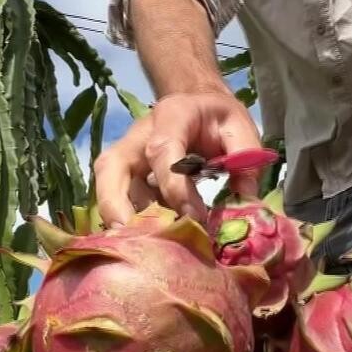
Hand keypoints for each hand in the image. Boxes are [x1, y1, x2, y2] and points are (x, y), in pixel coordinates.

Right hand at [94, 91, 261, 227]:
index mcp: (172, 115)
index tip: (194, 218)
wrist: (201, 104)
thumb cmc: (219, 118)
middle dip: (116, 204)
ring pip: (107, 182)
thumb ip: (245, 161)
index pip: (162, 151)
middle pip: (112, 165)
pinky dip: (127, 219)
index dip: (174, 187)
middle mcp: (141, 133)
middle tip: (130, 239)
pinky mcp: (127, 173)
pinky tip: (146, 240)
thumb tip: (243, 205)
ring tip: (137, 247)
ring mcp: (129, 153)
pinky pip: (117, 196)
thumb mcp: (241, 129)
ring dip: (117, 216)